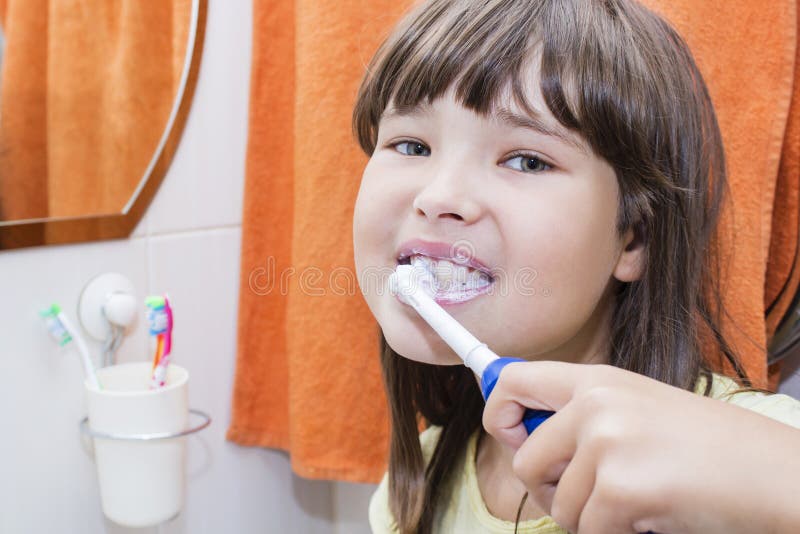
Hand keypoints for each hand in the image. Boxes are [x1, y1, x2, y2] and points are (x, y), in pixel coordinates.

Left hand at [482, 361, 799, 533]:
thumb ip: (585, 417)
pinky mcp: (620, 488)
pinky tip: (653, 516)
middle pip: (524, 460)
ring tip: (638, 502)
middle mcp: (594, 404)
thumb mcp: (639, 409)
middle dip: (549, 490)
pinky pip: (589, 530)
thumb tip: (525, 440)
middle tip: (590, 498)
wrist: (775, 473)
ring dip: (592, 517)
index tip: (507, 433)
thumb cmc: (711, 447)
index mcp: (596, 380)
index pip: (514, 380)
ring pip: (558, 504)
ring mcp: (606, 443)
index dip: (498, 410)